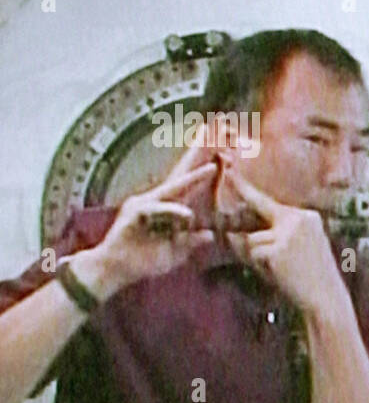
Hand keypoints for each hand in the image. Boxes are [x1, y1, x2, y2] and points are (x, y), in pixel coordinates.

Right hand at [79, 138, 218, 297]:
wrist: (113, 271)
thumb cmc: (143, 261)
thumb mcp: (175, 252)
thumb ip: (191, 242)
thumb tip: (208, 235)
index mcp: (166, 208)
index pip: (188, 186)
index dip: (203, 171)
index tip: (221, 155)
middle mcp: (155, 201)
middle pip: (180, 174)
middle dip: (197, 153)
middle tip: (214, 131)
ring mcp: (143, 205)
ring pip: (172, 190)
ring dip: (192, 179)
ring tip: (212, 169)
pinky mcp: (133, 215)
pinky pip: (157, 210)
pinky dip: (172, 211)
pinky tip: (187, 214)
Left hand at [222, 169, 346, 317]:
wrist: (326, 299)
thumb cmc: (311, 278)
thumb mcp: (296, 250)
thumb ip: (271, 237)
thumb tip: (233, 234)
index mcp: (306, 217)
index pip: (270, 202)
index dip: (247, 189)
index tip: (228, 168)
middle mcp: (298, 220)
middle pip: (257, 216)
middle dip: (246, 220)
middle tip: (231, 186)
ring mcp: (288, 234)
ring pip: (251, 240)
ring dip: (255, 258)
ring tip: (279, 272)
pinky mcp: (277, 250)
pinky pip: (253, 255)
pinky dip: (259, 267)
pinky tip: (278, 275)